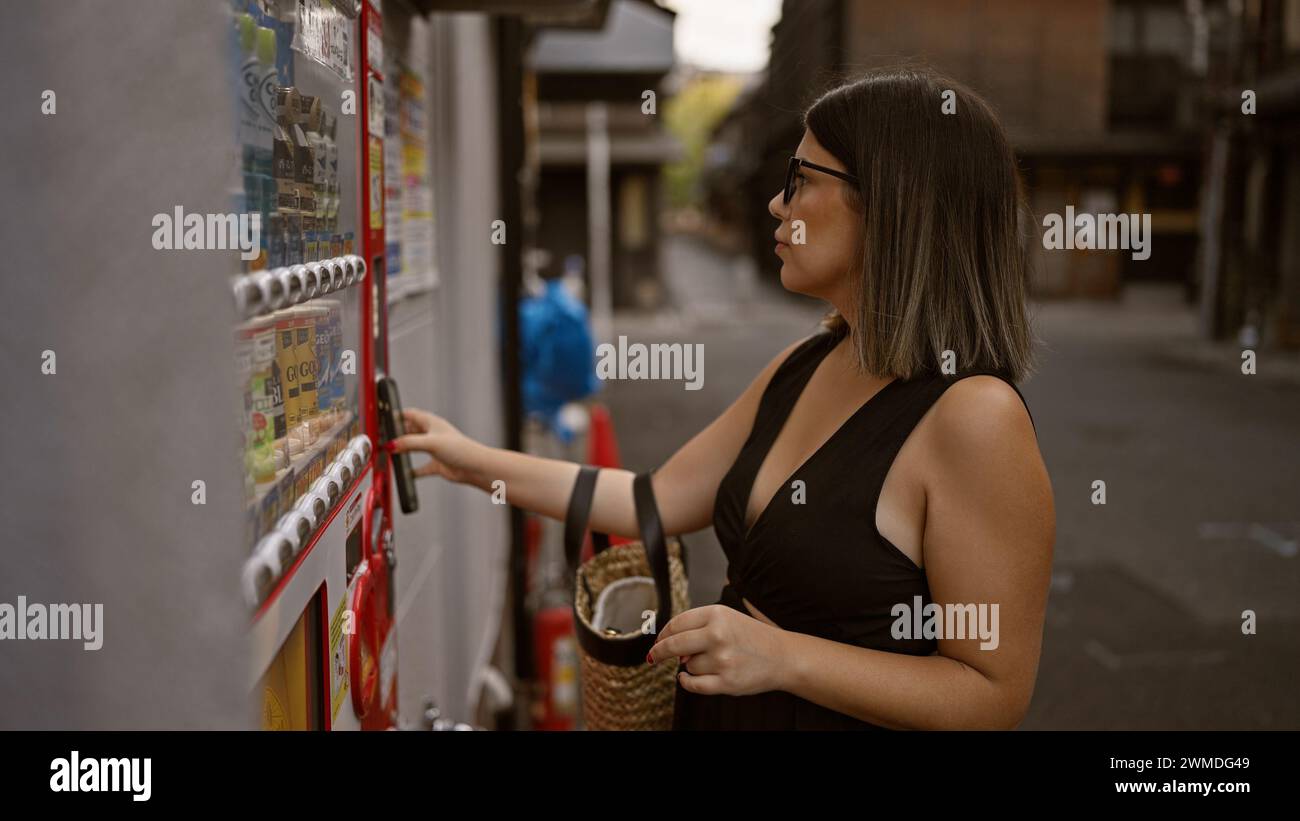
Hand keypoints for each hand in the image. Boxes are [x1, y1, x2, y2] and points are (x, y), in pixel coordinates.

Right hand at [391, 408, 484, 485]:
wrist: (474, 467)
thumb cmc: (459, 449)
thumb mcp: (430, 442)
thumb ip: (409, 443)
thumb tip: (391, 445)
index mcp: (431, 423)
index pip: (410, 414)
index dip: (397, 415)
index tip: (383, 418)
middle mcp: (432, 434)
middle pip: (410, 430)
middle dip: (397, 433)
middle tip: (383, 438)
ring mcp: (434, 449)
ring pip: (414, 447)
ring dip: (404, 450)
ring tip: (390, 452)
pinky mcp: (437, 464)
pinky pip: (421, 468)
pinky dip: (413, 472)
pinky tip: (405, 474)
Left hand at [647, 604, 790, 696]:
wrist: (783, 656)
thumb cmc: (752, 637)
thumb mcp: (726, 619)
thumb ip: (697, 628)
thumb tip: (671, 649)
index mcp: (717, 614)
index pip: (677, 623)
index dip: (663, 634)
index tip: (657, 640)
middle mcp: (718, 635)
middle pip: (674, 644)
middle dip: (659, 651)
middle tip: (654, 656)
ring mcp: (723, 660)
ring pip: (687, 666)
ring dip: (691, 666)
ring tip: (712, 662)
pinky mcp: (727, 682)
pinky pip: (694, 685)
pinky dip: (686, 682)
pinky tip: (687, 678)